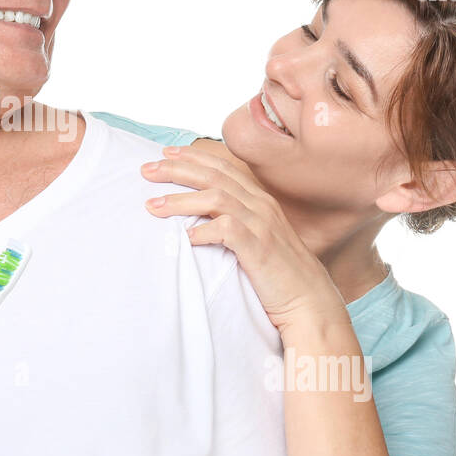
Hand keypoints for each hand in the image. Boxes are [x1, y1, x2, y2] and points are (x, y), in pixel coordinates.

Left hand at [142, 144, 345, 334]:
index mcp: (259, 200)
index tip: (164, 153)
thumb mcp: (256, 238)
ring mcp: (261, 225)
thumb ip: (233, 222)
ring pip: (216, 198)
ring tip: (153, 206)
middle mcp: (261, 206)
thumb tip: (196, 218)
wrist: (308, 301)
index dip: (193, 157)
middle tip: (146, 170)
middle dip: (177, 169)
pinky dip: (202, 231)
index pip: (223, 167)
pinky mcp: (259, 248)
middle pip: (214, 176)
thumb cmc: (277, 272)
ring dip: (181, 200)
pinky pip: (227, 230)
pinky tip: (184, 239)